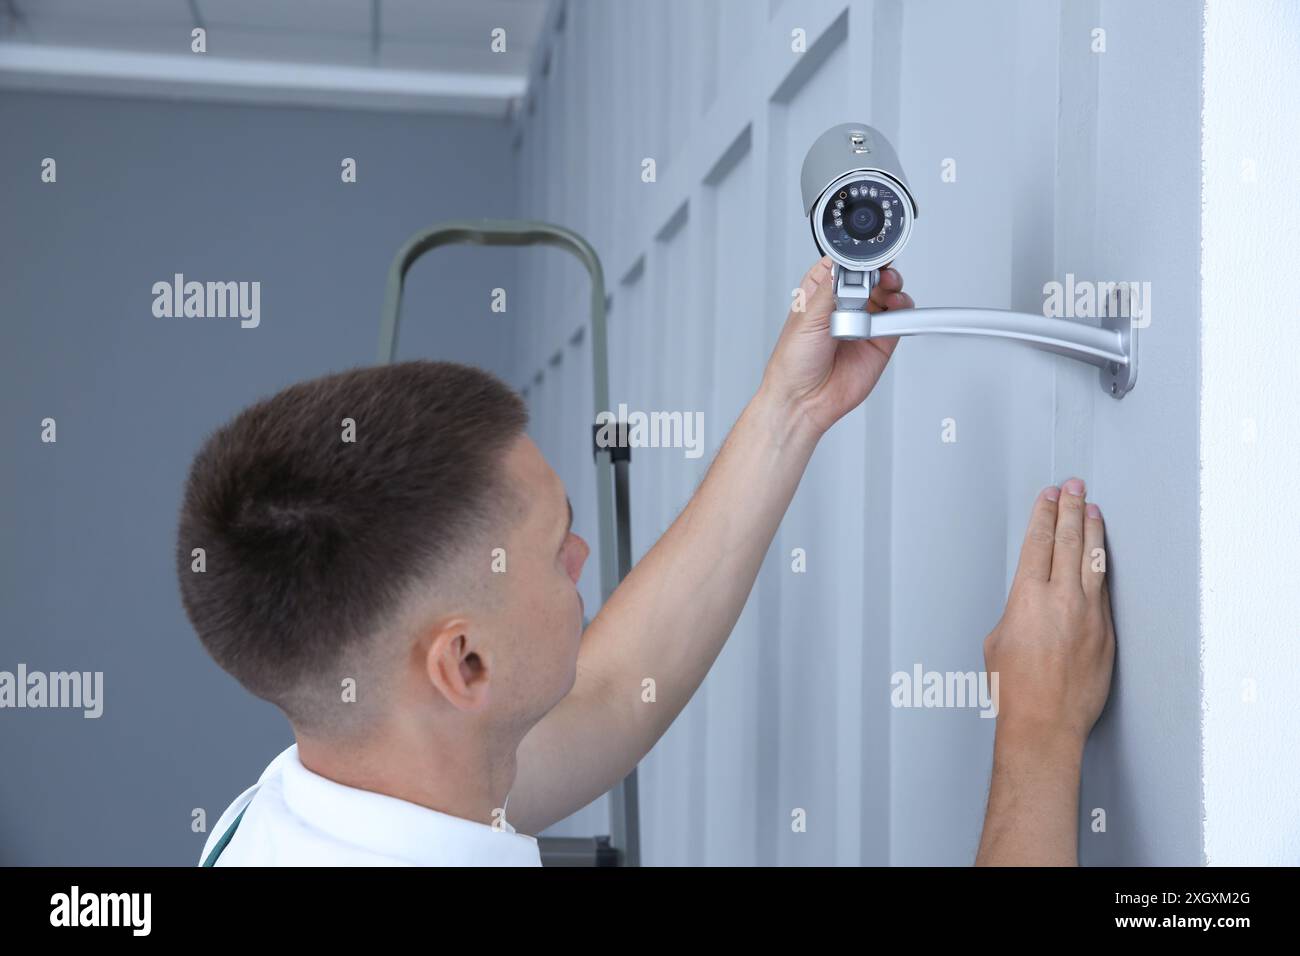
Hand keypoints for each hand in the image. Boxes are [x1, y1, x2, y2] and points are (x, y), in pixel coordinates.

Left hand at [761, 256, 912, 435]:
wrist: (804, 400)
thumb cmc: (793, 361)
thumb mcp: (808, 316)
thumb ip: (832, 288)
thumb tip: (850, 264)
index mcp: (821, 291)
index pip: (845, 262)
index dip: (858, 256)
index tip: (867, 254)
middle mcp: (844, 303)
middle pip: (872, 274)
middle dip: (880, 269)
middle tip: (879, 275)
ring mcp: (864, 320)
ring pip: (889, 292)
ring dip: (893, 286)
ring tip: (888, 289)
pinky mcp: (880, 339)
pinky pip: (898, 318)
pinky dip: (902, 310)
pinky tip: (895, 308)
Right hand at [974, 480, 1115, 865]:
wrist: (1045, 722)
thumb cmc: (1014, 689)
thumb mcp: (997, 640)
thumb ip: (1017, 610)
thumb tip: (1031, 601)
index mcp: (1027, 598)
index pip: (1038, 543)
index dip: (1044, 516)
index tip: (1048, 496)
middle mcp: (1061, 599)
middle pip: (1068, 541)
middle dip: (1071, 509)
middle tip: (1074, 486)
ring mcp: (1089, 614)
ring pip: (1093, 560)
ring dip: (1092, 530)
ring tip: (1093, 508)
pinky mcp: (1106, 632)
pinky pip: (1104, 588)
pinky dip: (1101, 564)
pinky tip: (1101, 553)